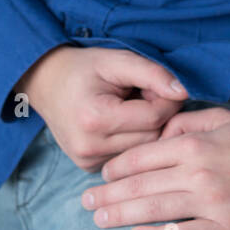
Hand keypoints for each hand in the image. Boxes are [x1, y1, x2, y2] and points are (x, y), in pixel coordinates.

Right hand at [14, 45, 188, 170]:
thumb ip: (152, 74)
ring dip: (147, 130)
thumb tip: (184, 92)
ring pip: (142, 151)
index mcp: (96, 119)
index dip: (166, 100)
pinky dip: (132, 141)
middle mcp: (90, 147)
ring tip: (132, 107)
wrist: (46, 83)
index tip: (161, 86)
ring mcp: (88, 162)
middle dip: (158, 116)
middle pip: (151, 138)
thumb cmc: (83, 68)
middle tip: (146, 95)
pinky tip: (122, 124)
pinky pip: (127, 158)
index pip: (154, 119)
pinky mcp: (88, 168)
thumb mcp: (117, 61)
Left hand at [80, 105, 229, 229]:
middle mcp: (197, 173)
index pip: (143, 156)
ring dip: (122, 216)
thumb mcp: (223, 119)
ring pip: (155, 210)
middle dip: (108, 194)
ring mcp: (210, 202)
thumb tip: (160, 131)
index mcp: (193, 144)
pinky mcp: (225, 228)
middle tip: (85, 203)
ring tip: (100, 220)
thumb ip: (187, 123)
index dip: (117, 167)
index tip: (101, 175)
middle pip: (141, 185)